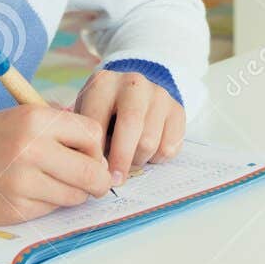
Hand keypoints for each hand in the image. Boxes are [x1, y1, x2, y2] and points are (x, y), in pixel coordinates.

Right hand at [0, 106, 113, 224]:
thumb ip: (59, 125)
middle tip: (92, 181)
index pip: (92, 135)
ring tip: (50, 182)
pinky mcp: (15, 209)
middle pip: (93, 173)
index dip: (95, 148)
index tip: (88, 154)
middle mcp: (31, 149)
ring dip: (71, 193)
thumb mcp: (19, 115)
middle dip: (97, 180)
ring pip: (76, 196)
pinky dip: (47, 204)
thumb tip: (99, 147)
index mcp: (35, 119)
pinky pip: (51, 210)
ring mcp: (23, 183)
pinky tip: (27, 192)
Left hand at [73, 69, 185, 184]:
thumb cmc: (105, 108)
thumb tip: (96, 168)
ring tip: (130, 158)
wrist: (135, 89)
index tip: (94, 172)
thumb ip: (87, 136)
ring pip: (150, 142)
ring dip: (138, 159)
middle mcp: (134, 84)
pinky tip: (148, 151)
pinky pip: (170, 147)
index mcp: (104, 83)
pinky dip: (157, 158)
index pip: (97, 121)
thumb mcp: (87, 113)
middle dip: (121, 160)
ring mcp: (159, 95)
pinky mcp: (177, 109)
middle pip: (130, 129)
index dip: (95, 151)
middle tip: (115, 180)